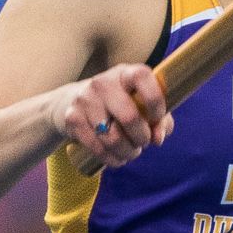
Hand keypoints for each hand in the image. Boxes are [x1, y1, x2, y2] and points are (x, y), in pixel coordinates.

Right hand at [50, 63, 174, 168]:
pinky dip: (113, 159)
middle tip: (144, 142)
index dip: (154, 99)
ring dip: (128, 152)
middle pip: (128, 116)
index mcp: (124, 73)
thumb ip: (160, 119)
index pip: (141, 77)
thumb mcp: (142, 102)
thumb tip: (157, 139)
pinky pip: (98, 148)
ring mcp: (85, 100)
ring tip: (132, 152)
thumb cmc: (120, 102)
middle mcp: (103, 83)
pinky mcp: (73, 119)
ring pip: (112, 138)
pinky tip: (118, 158)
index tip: (158, 116)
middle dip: (142, 137)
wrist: (75, 99)